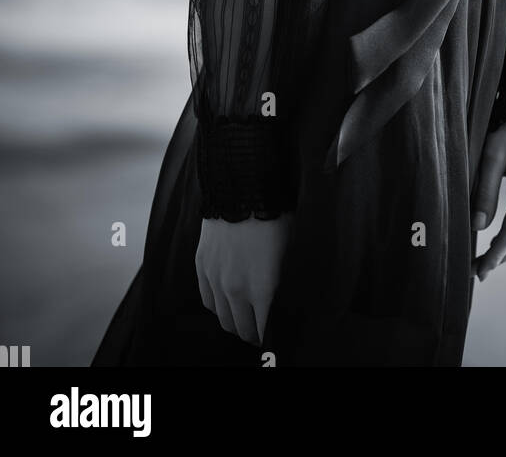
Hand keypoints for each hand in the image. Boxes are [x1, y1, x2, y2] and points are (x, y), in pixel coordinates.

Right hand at [195, 213, 293, 345]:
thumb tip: (277, 296)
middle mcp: (236, 290)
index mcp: (262, 288)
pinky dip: (217, 306)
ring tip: (243, 320)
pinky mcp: (202, 266)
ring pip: (223, 319)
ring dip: (234, 323)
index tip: (273, 333)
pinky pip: (207, 300)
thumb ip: (279, 280)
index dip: (269, 334)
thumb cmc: (273, 217)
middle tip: (259, 331)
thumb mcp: (287, 251)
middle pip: (242, 328)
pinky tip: (225, 304)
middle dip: (252, 333)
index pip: (264, 328)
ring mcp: (216, 279)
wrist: (243, 188)